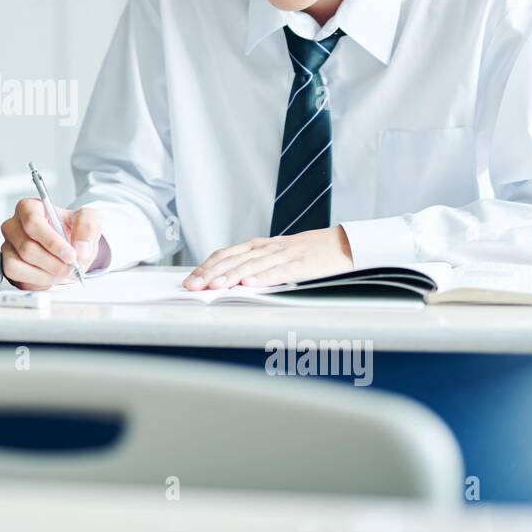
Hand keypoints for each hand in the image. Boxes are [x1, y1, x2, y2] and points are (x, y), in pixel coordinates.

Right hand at [1, 199, 102, 289]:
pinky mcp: (7, 265)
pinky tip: (50, 277)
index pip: (32, 223)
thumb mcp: (89, 220)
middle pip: (26, 247)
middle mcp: (13, 226)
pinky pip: (15, 278)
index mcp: (29, 208)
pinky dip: (36, 281)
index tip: (70, 255)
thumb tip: (81, 248)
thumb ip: (88, 227)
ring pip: (16, 264)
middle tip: (71, 268)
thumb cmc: (73, 231)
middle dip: (53, 263)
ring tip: (60, 273)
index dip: (52, 242)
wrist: (71, 249)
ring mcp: (8, 247)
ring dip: (44, 274)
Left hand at [184, 225, 353, 289]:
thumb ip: (251, 265)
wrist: (341, 245)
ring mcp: (285, 255)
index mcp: (258, 246)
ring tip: (215, 287)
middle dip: (211, 274)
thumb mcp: (273, 255)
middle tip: (193, 286)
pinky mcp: (302, 265)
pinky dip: (265, 278)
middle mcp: (267, 248)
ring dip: (232, 277)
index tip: (190, 280)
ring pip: (253, 266)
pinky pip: (281, 272)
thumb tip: (223, 281)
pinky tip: (251, 285)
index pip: (226, 254)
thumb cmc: (305, 253)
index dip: (206, 266)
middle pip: (234, 260)